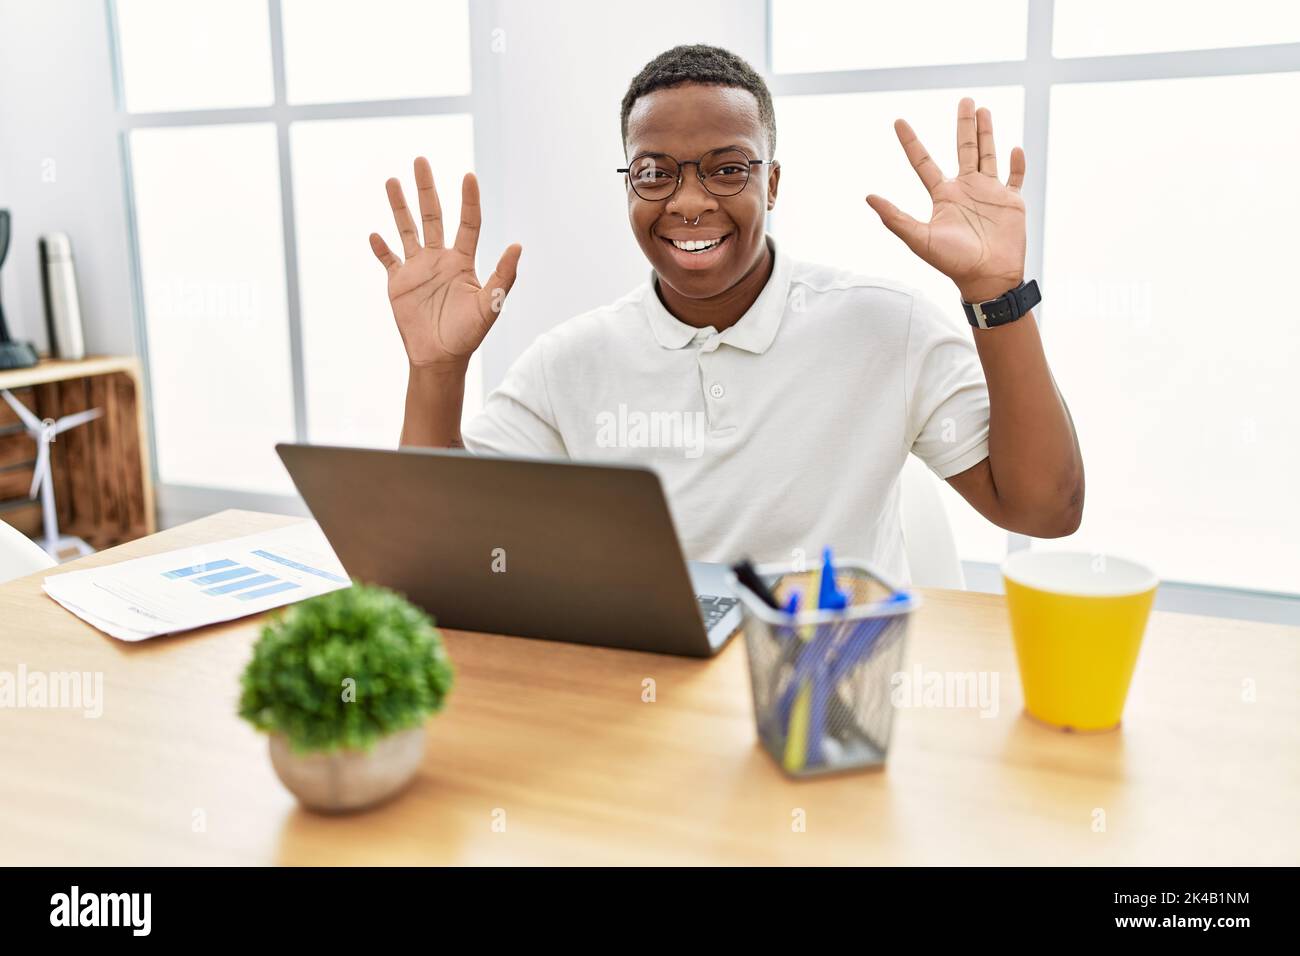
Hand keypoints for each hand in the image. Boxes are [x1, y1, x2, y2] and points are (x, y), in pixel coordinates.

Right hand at [370, 157, 521, 371]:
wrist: (440, 358)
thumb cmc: (468, 335)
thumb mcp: (489, 305)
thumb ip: (503, 276)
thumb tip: (518, 245)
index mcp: (463, 261)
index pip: (468, 223)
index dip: (469, 200)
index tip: (469, 176)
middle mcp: (440, 259)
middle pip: (433, 216)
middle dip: (426, 189)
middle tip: (421, 160)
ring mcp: (417, 269)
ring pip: (407, 230)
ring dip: (399, 207)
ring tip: (392, 181)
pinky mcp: (398, 283)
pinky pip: (388, 260)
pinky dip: (380, 248)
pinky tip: (375, 234)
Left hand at [866, 98, 1025, 303]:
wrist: (987, 278)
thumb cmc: (953, 262)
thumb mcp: (920, 239)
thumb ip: (895, 218)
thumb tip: (868, 197)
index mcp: (943, 195)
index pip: (923, 162)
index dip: (910, 142)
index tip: (897, 121)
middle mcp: (965, 189)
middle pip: (964, 148)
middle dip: (964, 124)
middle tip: (965, 100)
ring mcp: (989, 193)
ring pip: (989, 155)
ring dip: (987, 133)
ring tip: (984, 109)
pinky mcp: (1011, 202)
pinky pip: (1015, 177)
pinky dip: (1017, 163)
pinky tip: (1014, 148)